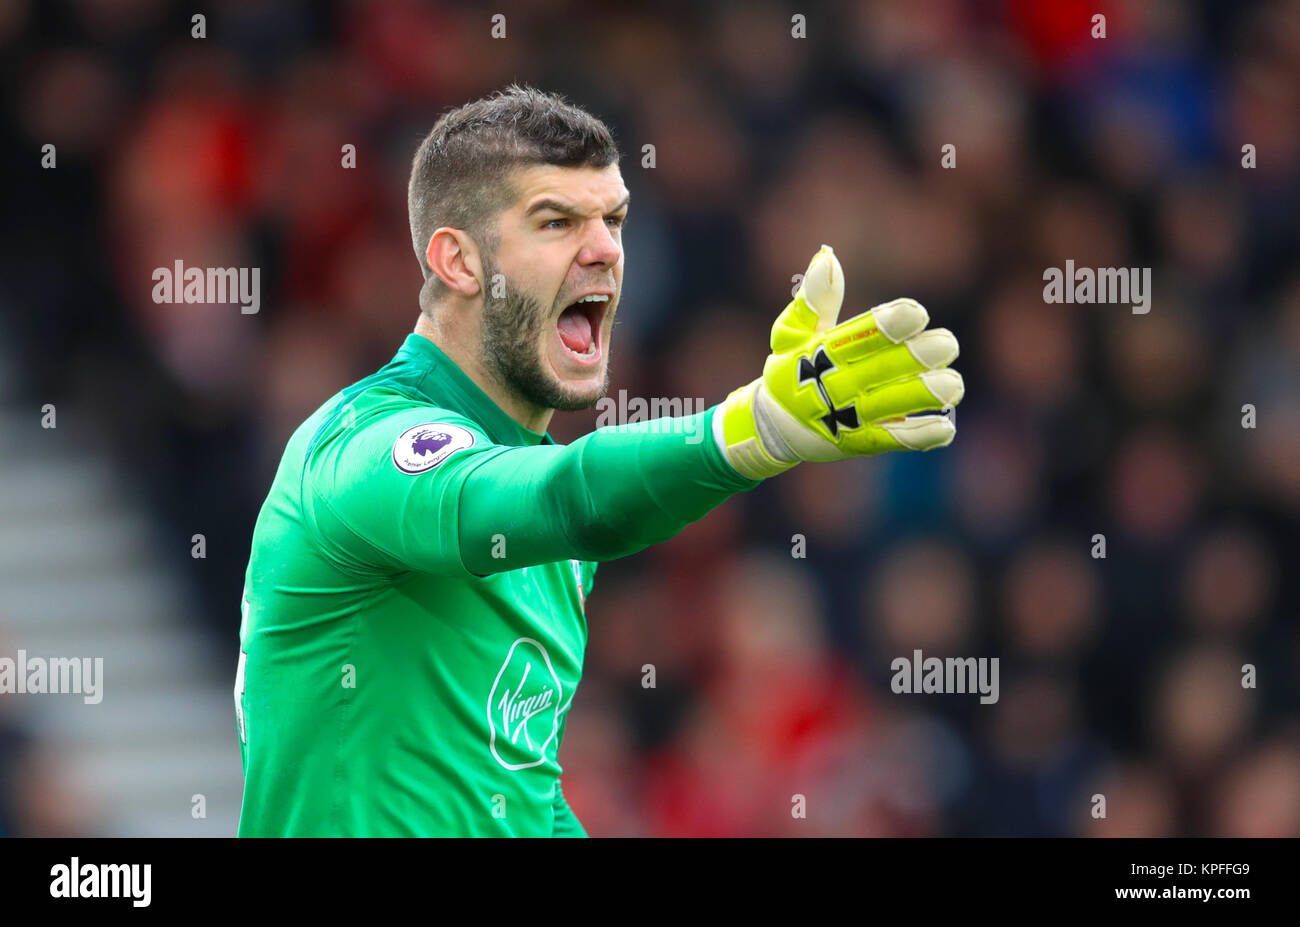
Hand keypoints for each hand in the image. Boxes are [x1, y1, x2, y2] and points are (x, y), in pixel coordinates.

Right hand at [713, 244, 963, 479]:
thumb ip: (815, 298)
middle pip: (876, 372)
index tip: (917, 312)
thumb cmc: (791, 369)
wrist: (773, 427)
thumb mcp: (792, 333)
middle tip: (947, 344)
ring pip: (887, 407)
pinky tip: (946, 427)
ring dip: (921, 396)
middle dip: (912, 359)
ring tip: (954, 385)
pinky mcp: (857, 444)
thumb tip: (827, 255)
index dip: (885, 326)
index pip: (853, 338)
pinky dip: (917, 436)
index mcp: (816, 355)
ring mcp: (845, 419)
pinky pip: (890, 441)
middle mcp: (831, 387)